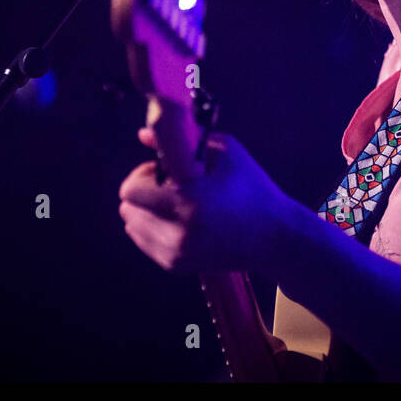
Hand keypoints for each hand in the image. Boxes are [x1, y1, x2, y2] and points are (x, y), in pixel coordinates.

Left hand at [118, 129, 291, 274]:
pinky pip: (144, 242)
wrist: (273, 236)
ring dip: (146, 211)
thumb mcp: (224, 152)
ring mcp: (176, 252)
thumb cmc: (251, 186)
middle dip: (143, 192)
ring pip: (133, 225)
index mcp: (189, 201)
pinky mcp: (176, 265)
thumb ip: (182, 141)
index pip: (131, 190)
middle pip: (127, 208)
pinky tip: (178, 219)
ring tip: (176, 203)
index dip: (144, 174)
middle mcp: (179, 231)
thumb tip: (142, 134)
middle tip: (169, 186)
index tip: (164, 170)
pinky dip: (153, 227)